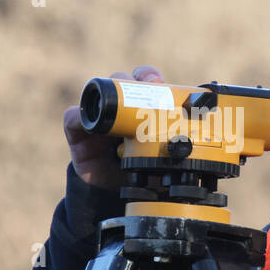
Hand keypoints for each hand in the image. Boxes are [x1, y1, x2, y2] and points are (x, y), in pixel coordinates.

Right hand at [64, 65, 164, 191]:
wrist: (114, 193)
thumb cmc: (142, 170)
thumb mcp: (162, 158)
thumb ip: (173, 149)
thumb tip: (196, 147)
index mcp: (144, 108)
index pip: (146, 81)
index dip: (149, 76)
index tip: (158, 81)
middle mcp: (120, 107)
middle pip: (123, 80)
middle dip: (133, 80)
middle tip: (146, 87)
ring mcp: (99, 117)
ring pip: (99, 91)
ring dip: (107, 91)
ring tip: (117, 103)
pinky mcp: (79, 130)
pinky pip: (73, 117)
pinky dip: (79, 117)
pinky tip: (89, 124)